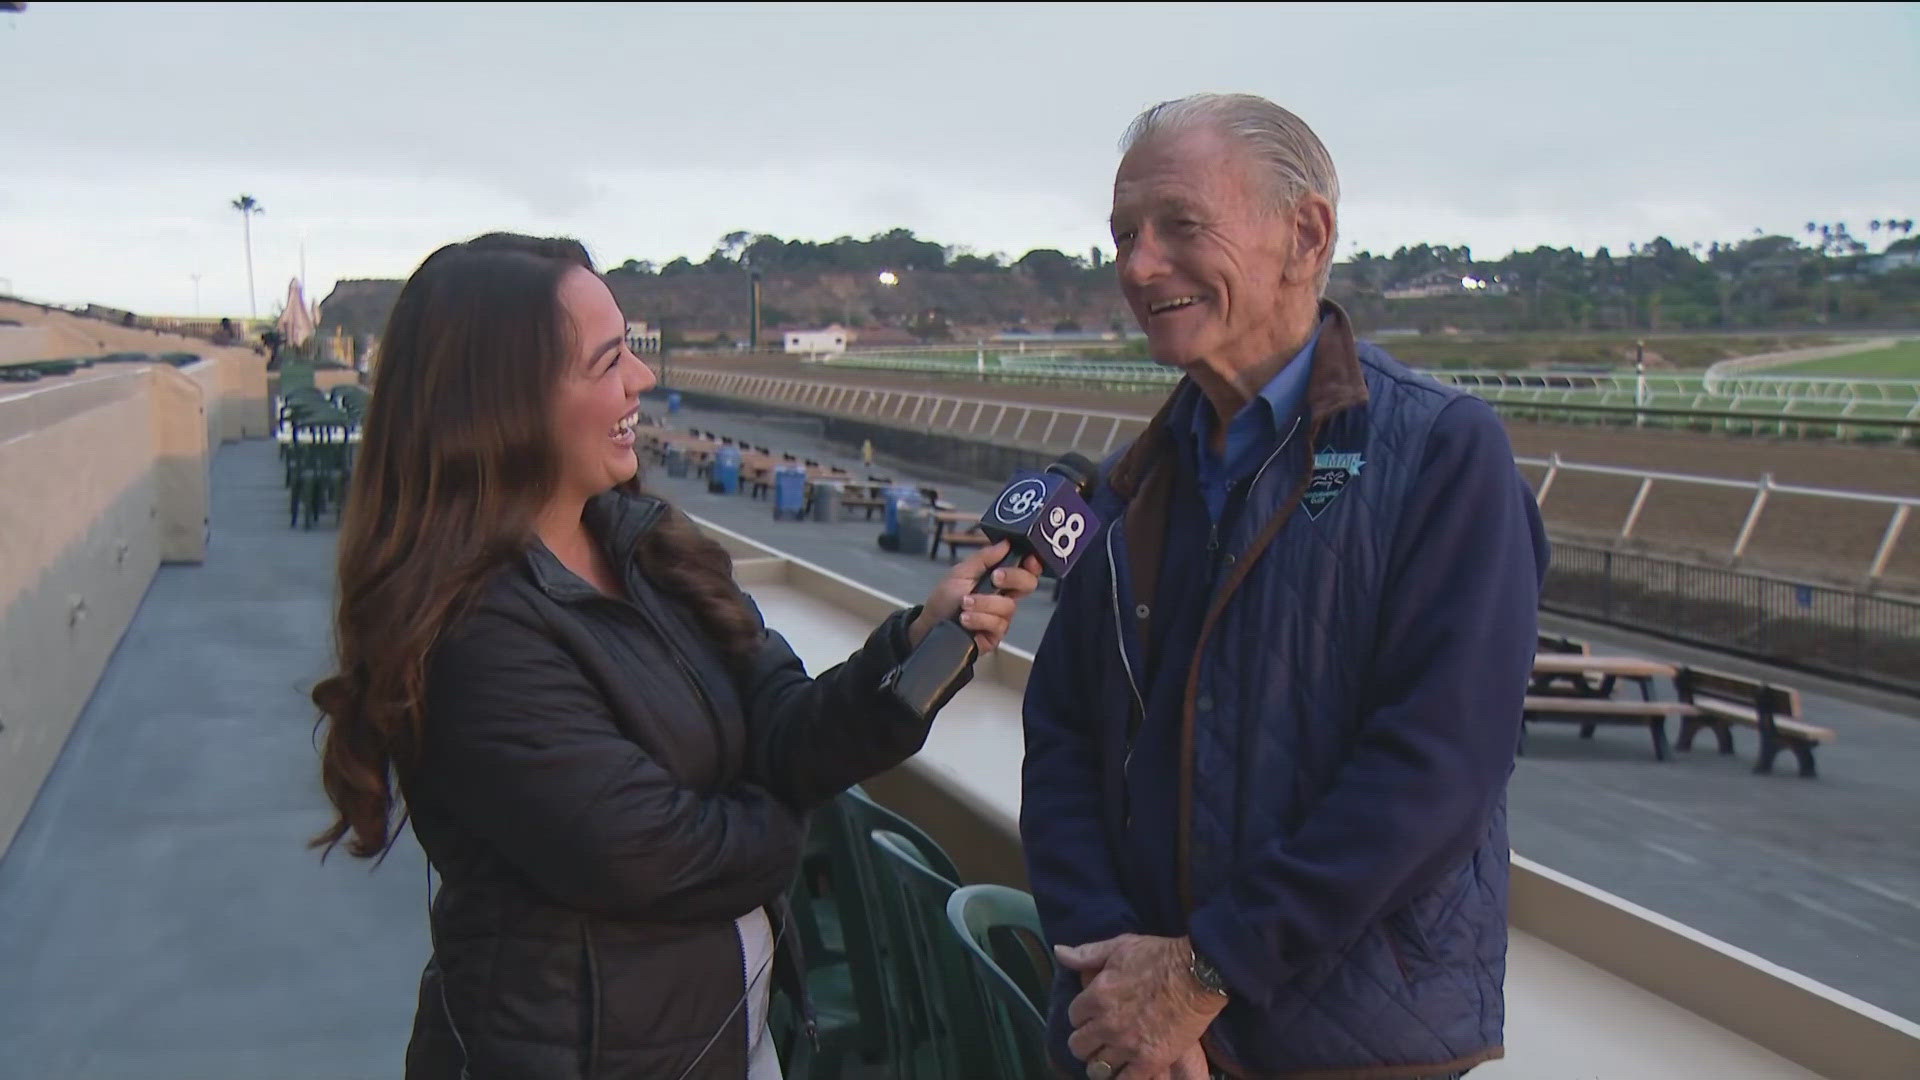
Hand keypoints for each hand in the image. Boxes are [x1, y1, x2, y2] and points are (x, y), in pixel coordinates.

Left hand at [908, 540, 1042, 653]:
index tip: (1029, 560)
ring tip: (964, 604)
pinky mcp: (996, 634)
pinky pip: (998, 624)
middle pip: (1028, 584)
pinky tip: (965, 619)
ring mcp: (1002, 616)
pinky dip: (979, 619)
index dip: (1033, 563)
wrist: (930, 625)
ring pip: (1008, 606)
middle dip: (1013, 578)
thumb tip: (1006, 543)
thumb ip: (983, 558)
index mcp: (999, 577)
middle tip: (995, 578)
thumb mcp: (961, 572)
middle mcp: (1005, 596)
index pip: (1026, 568)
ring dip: (984, 603)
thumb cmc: (945, 598)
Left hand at [1056, 934, 1226, 1078]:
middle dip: (1086, 1042)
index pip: (1073, 1016)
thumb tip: (1059, 952)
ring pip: (1097, 1067)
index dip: (1082, 1016)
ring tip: (1111, 1057)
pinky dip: (1122, 1077)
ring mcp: (1127, 1045)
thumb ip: (1087, 954)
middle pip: (1079, 1046)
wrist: (1198, 974)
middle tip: (1099, 1039)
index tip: (1093, 1015)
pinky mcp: (1150, 1061)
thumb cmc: (1159, 956)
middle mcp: (1107, 1024)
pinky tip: (1127, 1070)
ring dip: (1101, 1062)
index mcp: (1096, 996)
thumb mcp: (1120, 946)